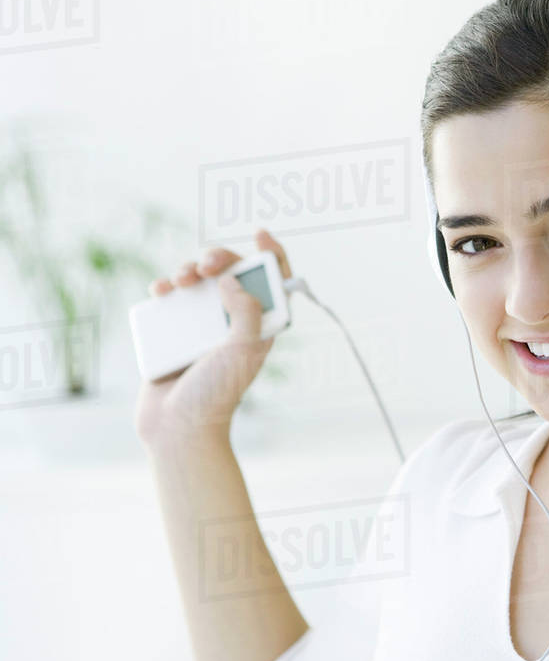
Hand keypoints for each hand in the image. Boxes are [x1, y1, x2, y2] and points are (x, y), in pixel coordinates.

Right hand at [134, 228, 293, 451]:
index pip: (274, 281)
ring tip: (181, 280)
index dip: (272, 254)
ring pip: (200, 280)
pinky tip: (162, 289)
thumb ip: (246, 312)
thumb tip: (233, 280)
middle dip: (220, 258)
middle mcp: (235, 320)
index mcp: (262, 324)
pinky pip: (173, 298)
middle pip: (233, 272)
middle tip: (207, 265)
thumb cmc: (217, 394)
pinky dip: (167, 286)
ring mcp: (204, 324)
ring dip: (190, 269)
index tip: (260, 233)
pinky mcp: (175, 329)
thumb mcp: (244, 351)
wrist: (177, 427)